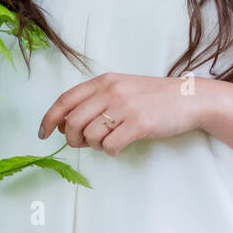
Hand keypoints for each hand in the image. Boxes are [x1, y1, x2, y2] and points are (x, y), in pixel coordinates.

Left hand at [37, 72, 206, 155]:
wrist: (189, 98)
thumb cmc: (153, 97)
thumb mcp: (122, 88)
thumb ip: (96, 101)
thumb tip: (66, 124)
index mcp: (104, 81)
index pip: (65, 99)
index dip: (49, 118)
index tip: (43, 133)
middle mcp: (111, 91)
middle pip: (73, 121)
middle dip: (72, 138)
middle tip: (83, 144)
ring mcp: (125, 107)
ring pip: (91, 135)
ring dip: (95, 145)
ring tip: (108, 141)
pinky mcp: (139, 125)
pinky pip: (110, 146)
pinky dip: (111, 151)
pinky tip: (120, 146)